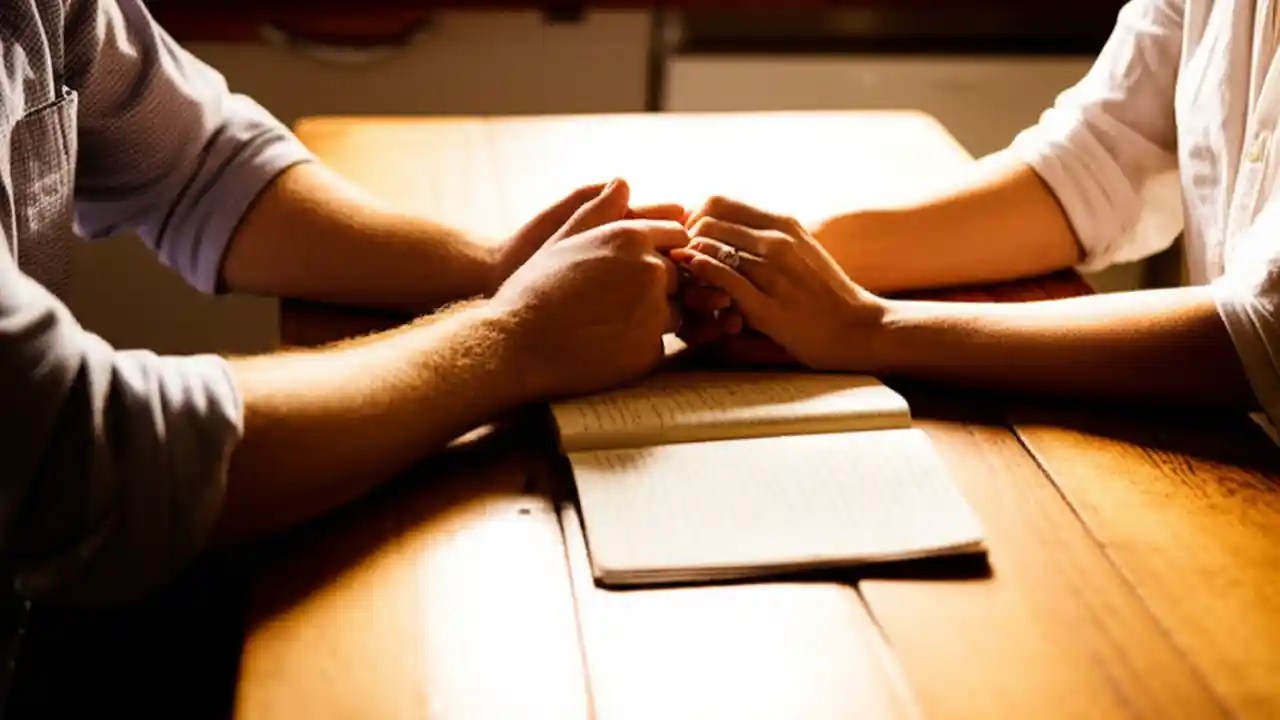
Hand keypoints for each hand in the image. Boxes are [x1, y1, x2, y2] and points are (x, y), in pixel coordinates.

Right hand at [491, 179, 688, 398]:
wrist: (515, 342)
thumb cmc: (534, 288)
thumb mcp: (564, 239)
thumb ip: (600, 210)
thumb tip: (624, 182)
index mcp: (631, 236)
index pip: (677, 236)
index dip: (662, 251)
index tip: (639, 266)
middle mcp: (650, 270)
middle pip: (679, 276)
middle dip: (660, 286)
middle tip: (618, 301)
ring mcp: (653, 312)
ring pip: (675, 313)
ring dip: (653, 318)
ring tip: (609, 323)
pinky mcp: (649, 350)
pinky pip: (658, 346)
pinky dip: (639, 347)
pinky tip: (606, 346)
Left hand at [671, 196, 885, 370]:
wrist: (857, 327)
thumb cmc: (823, 291)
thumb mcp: (799, 247)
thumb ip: (764, 233)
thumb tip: (723, 222)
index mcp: (783, 223)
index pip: (716, 201)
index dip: (695, 219)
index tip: (695, 241)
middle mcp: (777, 241)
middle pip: (705, 222)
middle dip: (687, 242)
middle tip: (686, 264)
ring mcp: (771, 272)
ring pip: (707, 248)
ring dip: (690, 264)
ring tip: (690, 281)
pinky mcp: (765, 306)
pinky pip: (719, 279)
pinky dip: (700, 278)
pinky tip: (698, 288)